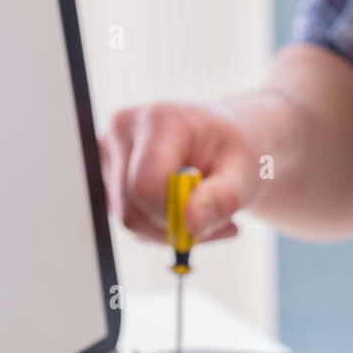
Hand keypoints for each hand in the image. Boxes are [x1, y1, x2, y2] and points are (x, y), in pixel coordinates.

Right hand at [98, 102, 264, 244]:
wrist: (224, 138)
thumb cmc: (235, 150)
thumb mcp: (245, 173)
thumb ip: (222, 198)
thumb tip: (191, 225)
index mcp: (158, 121)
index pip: (145, 187)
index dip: (173, 215)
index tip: (208, 216)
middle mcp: (123, 130)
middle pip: (131, 210)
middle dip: (174, 229)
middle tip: (215, 223)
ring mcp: (109, 151)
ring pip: (128, 220)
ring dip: (170, 231)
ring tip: (204, 212)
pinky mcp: (108, 172)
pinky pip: (128, 219)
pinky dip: (159, 228)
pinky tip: (186, 212)